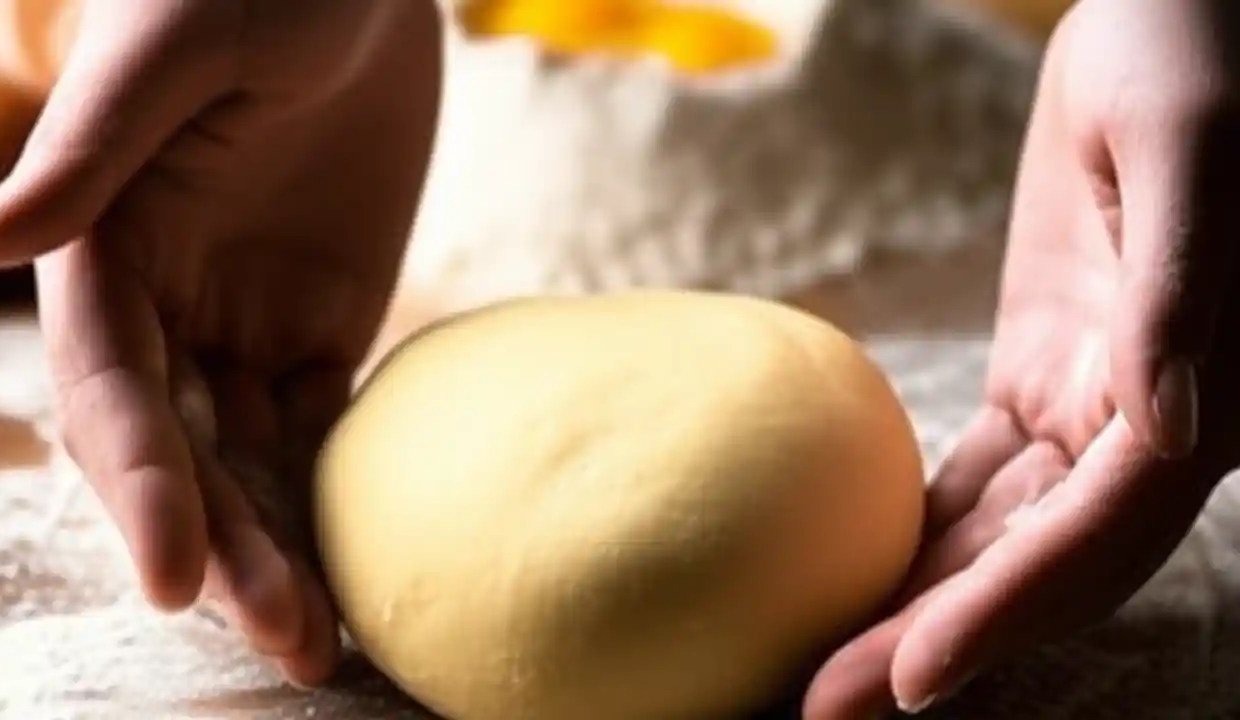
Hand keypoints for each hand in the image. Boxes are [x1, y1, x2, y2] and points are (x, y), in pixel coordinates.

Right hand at [0, 0, 440, 685]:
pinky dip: (337, 492)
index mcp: (106, 251)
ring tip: (325, 642)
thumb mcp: (173, 51)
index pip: (112, 393)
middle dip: (227, 550)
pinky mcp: (325, 318)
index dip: (140, 485)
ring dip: (281, 548)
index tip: (171, 578)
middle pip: (184, 452)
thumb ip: (94, 149)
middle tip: (291, 643)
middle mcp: (167, 304)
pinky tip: (367, 561)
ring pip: (253, 456)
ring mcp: (247, 318)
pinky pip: (324, 422)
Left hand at [805, 1, 1239, 714]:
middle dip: (932, 640)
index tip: (909, 680)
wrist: (1171, 23)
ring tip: (818, 665)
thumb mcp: (1192, 152)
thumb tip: (1164, 427)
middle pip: (1030, 565)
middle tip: (819, 707)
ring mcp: (1086, 404)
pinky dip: (921, 534)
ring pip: (996, 536)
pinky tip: (861, 573)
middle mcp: (1141, 423)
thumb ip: (1186, 289)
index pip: (1093, 538)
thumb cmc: (1198, 62)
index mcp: (1193, 395)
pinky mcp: (1041, 371)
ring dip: (913, 604)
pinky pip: (977, 478)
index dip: (1006, 614)